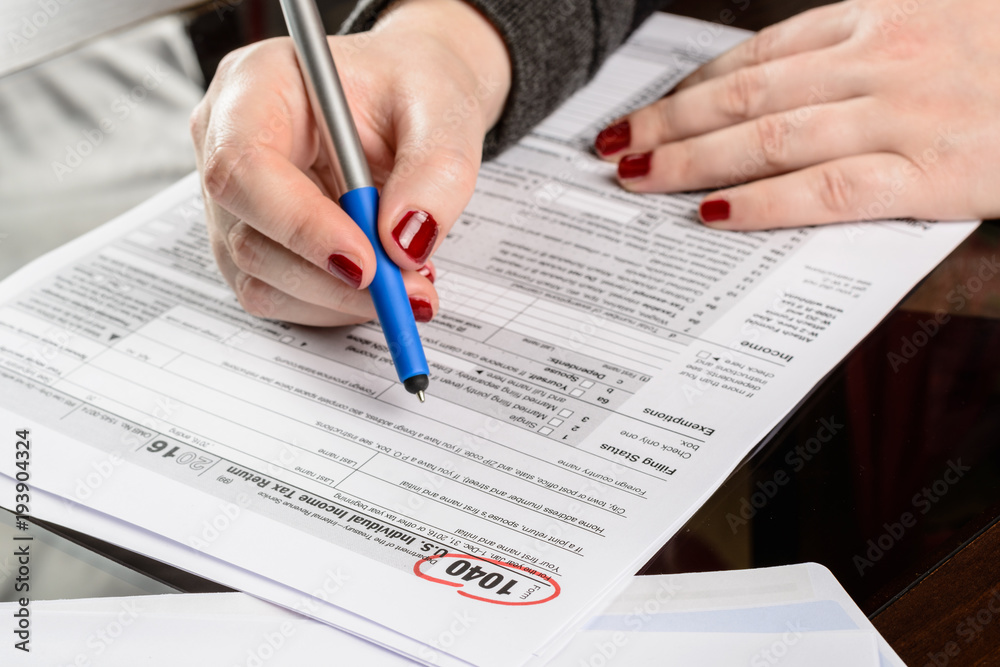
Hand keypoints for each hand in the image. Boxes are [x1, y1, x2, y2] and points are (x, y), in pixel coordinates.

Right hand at [190, 0, 509, 324]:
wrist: (413, 104)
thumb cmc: (415, 90)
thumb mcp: (443, 113)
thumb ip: (434, 174)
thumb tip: (403, 244)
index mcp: (257, 85)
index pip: (244, 167)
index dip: (301, 226)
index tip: (367, 264)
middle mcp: (227, 141)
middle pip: (248, 237)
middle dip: (333, 280)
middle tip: (408, 290)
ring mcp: (236, 198)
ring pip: (261, 278)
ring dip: (339, 299)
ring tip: (407, 279)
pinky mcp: (254, 239)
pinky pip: (280, 294)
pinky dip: (335, 303)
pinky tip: (382, 278)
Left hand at [594, 0, 999, 229]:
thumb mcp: (942, 23)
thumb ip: (863, 46)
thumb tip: (785, 81)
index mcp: (883, 16)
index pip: (758, 55)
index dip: (691, 86)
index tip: (646, 112)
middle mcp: (883, 58)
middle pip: (746, 94)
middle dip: (670, 123)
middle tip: (615, 150)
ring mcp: (907, 113)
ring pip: (771, 138)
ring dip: (694, 160)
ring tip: (641, 180)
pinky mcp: (937, 172)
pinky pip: (829, 189)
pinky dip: (765, 203)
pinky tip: (713, 215)